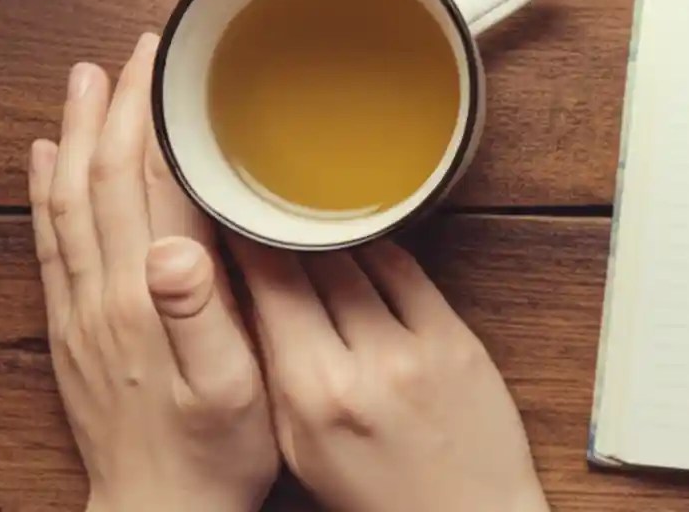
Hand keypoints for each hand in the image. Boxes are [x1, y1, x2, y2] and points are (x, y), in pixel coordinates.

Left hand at [28, 34, 278, 511]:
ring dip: (77, 133)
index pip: (147, 183)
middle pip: (103, 176)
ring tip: (86, 81)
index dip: (154, 118)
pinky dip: (47, 191)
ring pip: (70, 199)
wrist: (160, 507)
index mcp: (150, 295)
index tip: (167, 66)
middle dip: (116, 106)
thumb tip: (175, 243)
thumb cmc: (215, 448)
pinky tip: (47, 160)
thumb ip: (200, 314)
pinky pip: (51, 241)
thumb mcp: (232, 387)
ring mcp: (82, 307)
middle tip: (136, 53)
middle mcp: (106, 290)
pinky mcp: (72, 326)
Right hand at [227, 235, 548, 511]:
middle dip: (282, 233)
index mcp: (313, 398)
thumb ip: (274, 376)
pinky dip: (379, 251)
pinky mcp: (458, 338)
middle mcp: (366, 365)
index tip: (231, 219)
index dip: (246, 247)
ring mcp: (418, 347)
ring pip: (359, 261)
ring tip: (306, 216)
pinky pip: (409, 271)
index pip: (270, 293)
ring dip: (327, 235)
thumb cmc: (377, 494)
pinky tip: (362, 243)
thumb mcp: (301, 447)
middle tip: (264, 206)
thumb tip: (250, 303)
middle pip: (312, 268)